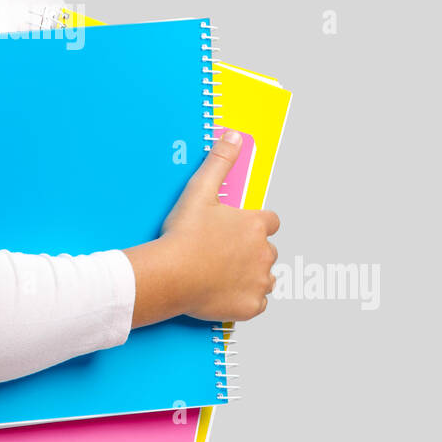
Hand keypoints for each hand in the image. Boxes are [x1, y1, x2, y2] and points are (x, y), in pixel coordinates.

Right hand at [159, 129, 279, 322]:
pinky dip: (245, 299)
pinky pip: (257, 303)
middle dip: (250, 251)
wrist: (170, 274)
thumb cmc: (183, 236)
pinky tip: (224, 292)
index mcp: (256, 225)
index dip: (255, 224)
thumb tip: (233, 136)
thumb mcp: (200, 190)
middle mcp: (264, 253)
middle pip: (267, 250)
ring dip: (250, 275)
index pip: (271, 221)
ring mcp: (259, 281)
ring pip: (265, 276)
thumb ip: (220, 161)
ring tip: (221, 273)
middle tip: (221, 253)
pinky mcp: (251, 306)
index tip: (237, 229)